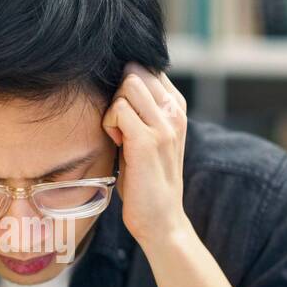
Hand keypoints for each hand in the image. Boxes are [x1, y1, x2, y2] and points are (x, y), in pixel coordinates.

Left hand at [101, 63, 189, 249]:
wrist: (162, 219)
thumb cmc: (147, 179)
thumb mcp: (148, 137)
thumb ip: (139, 110)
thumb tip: (115, 85)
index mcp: (177, 107)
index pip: (149, 67)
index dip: (127, 83)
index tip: (124, 113)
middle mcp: (174, 111)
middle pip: (136, 70)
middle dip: (118, 93)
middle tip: (119, 125)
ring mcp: (163, 125)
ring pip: (128, 84)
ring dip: (113, 107)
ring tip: (119, 134)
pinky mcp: (147, 141)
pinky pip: (118, 109)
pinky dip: (109, 123)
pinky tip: (117, 144)